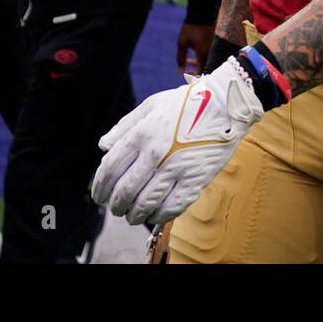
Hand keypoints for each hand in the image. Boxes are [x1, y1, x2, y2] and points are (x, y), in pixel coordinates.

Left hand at [92, 57, 262, 225]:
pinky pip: (171, 208)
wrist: (225, 107)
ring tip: (131, 216)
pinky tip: (154, 215)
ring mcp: (176, 169)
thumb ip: (124, 126)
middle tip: (115, 209)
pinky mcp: (195, 181)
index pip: (110, 168)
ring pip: (146, 203)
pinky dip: (158, 216)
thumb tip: (103, 146)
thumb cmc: (186, 104)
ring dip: (134, 215)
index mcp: (142, 133)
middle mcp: (156, 153)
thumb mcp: (151, 105)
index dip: (99, 187)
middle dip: (115, 205)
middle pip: (125, 190)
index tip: (97, 196)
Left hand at [176, 22, 214, 75]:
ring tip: (187, 61)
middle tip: (186, 69)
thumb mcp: (182, 43)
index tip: (185, 74)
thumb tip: (180, 72)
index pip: (201, 73)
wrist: (202, 13)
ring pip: (207, 61)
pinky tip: (193, 53)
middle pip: (205, 69)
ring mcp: (214, 48)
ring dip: (197, 63)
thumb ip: (181, 59)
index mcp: (203, 55)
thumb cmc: (191, 28)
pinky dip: (201, 57)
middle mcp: (211, 53)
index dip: (193, 77)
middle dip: (195, 71)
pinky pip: (209, 55)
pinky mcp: (214, 44)